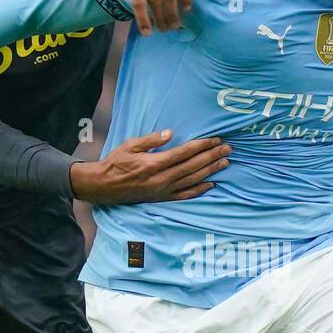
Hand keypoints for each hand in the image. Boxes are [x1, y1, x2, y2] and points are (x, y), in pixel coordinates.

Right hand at [71, 130, 229, 204]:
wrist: (104, 187)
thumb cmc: (115, 163)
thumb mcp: (130, 145)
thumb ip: (151, 139)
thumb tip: (170, 133)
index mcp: (154, 164)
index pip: (184, 153)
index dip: (201, 146)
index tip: (215, 140)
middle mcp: (161, 179)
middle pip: (193, 166)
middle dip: (212, 156)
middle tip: (228, 149)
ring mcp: (163, 191)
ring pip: (193, 180)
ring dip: (211, 171)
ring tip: (225, 163)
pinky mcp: (162, 199)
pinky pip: (185, 195)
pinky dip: (200, 190)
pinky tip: (212, 184)